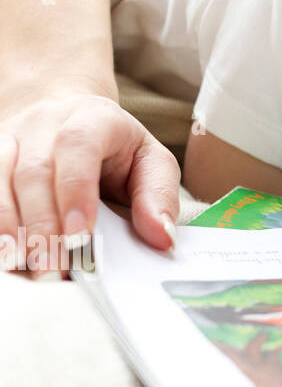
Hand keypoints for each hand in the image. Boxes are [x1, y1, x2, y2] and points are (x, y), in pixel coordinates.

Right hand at [0, 88, 179, 277]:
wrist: (70, 119)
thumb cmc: (117, 149)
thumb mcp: (151, 162)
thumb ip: (158, 197)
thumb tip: (162, 238)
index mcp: (94, 117)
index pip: (78, 146)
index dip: (75, 193)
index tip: (79, 238)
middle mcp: (45, 123)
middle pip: (34, 171)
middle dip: (42, 225)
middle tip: (53, 269)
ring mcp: (11, 137)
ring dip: (8, 226)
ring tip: (21, 266)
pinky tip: (3, 252)